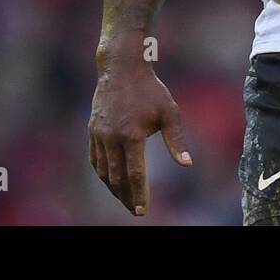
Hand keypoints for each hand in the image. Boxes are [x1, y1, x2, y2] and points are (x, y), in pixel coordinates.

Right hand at [88, 38, 192, 215]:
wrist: (121, 69)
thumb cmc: (150, 90)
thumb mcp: (169, 113)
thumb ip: (176, 141)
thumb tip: (187, 165)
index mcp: (131, 135)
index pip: (135, 174)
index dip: (139, 194)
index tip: (143, 210)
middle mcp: (111, 138)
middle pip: (117, 178)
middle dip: (126, 197)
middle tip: (136, 211)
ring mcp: (99, 136)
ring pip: (104, 172)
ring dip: (114, 189)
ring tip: (126, 199)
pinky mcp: (92, 132)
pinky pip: (95, 160)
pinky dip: (103, 174)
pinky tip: (112, 181)